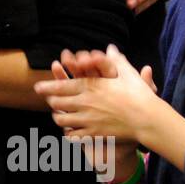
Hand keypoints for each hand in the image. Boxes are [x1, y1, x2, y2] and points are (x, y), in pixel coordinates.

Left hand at [37, 45, 159, 143]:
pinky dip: (69, 134)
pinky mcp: (94, 133)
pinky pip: (73, 135)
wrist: (147, 119)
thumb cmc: (139, 94)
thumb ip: (115, 60)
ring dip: (59, 117)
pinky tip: (70, 132)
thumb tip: (110, 48)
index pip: (61, 86)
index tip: (37, 87)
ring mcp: (88, 120)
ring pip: (62, 120)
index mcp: (90, 87)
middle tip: (51, 101)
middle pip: (57, 103)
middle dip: (52, 101)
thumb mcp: (127, 73)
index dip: (47, 87)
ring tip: (59, 116)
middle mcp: (85, 103)